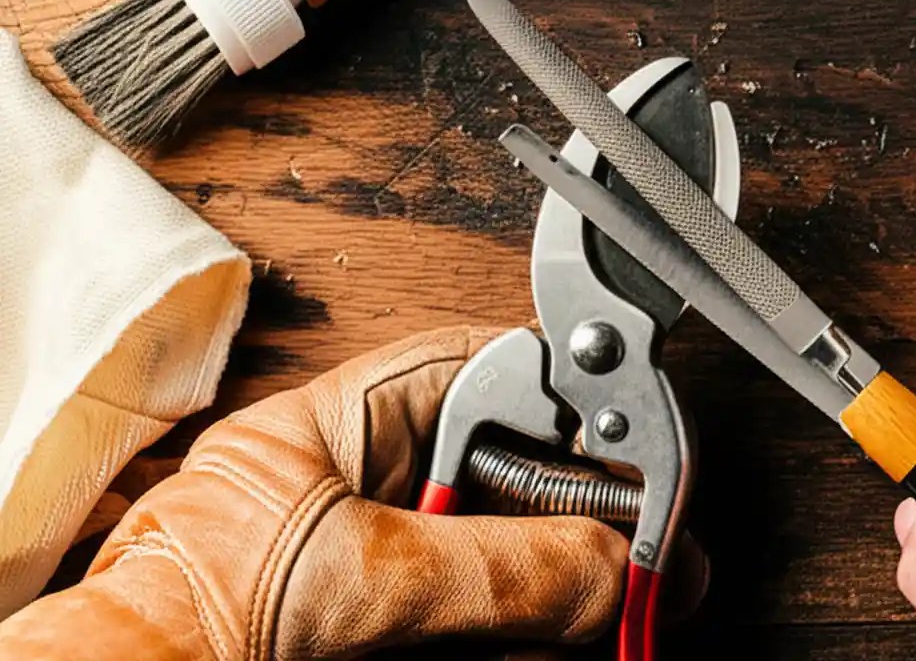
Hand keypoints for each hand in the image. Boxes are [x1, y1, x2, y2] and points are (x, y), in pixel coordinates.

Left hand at [0, 328, 631, 659]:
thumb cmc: (181, 625)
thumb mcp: (359, 579)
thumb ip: (494, 569)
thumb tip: (610, 570)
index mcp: (355, 419)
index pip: (491, 372)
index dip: (573, 402)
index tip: (636, 447)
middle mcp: (388, 478)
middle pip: (527, 469)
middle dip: (589, 519)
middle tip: (646, 563)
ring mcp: (404, 550)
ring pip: (526, 546)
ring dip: (573, 586)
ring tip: (606, 616)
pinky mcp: (416, 616)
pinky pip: (504, 610)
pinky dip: (541, 634)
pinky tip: (562, 646)